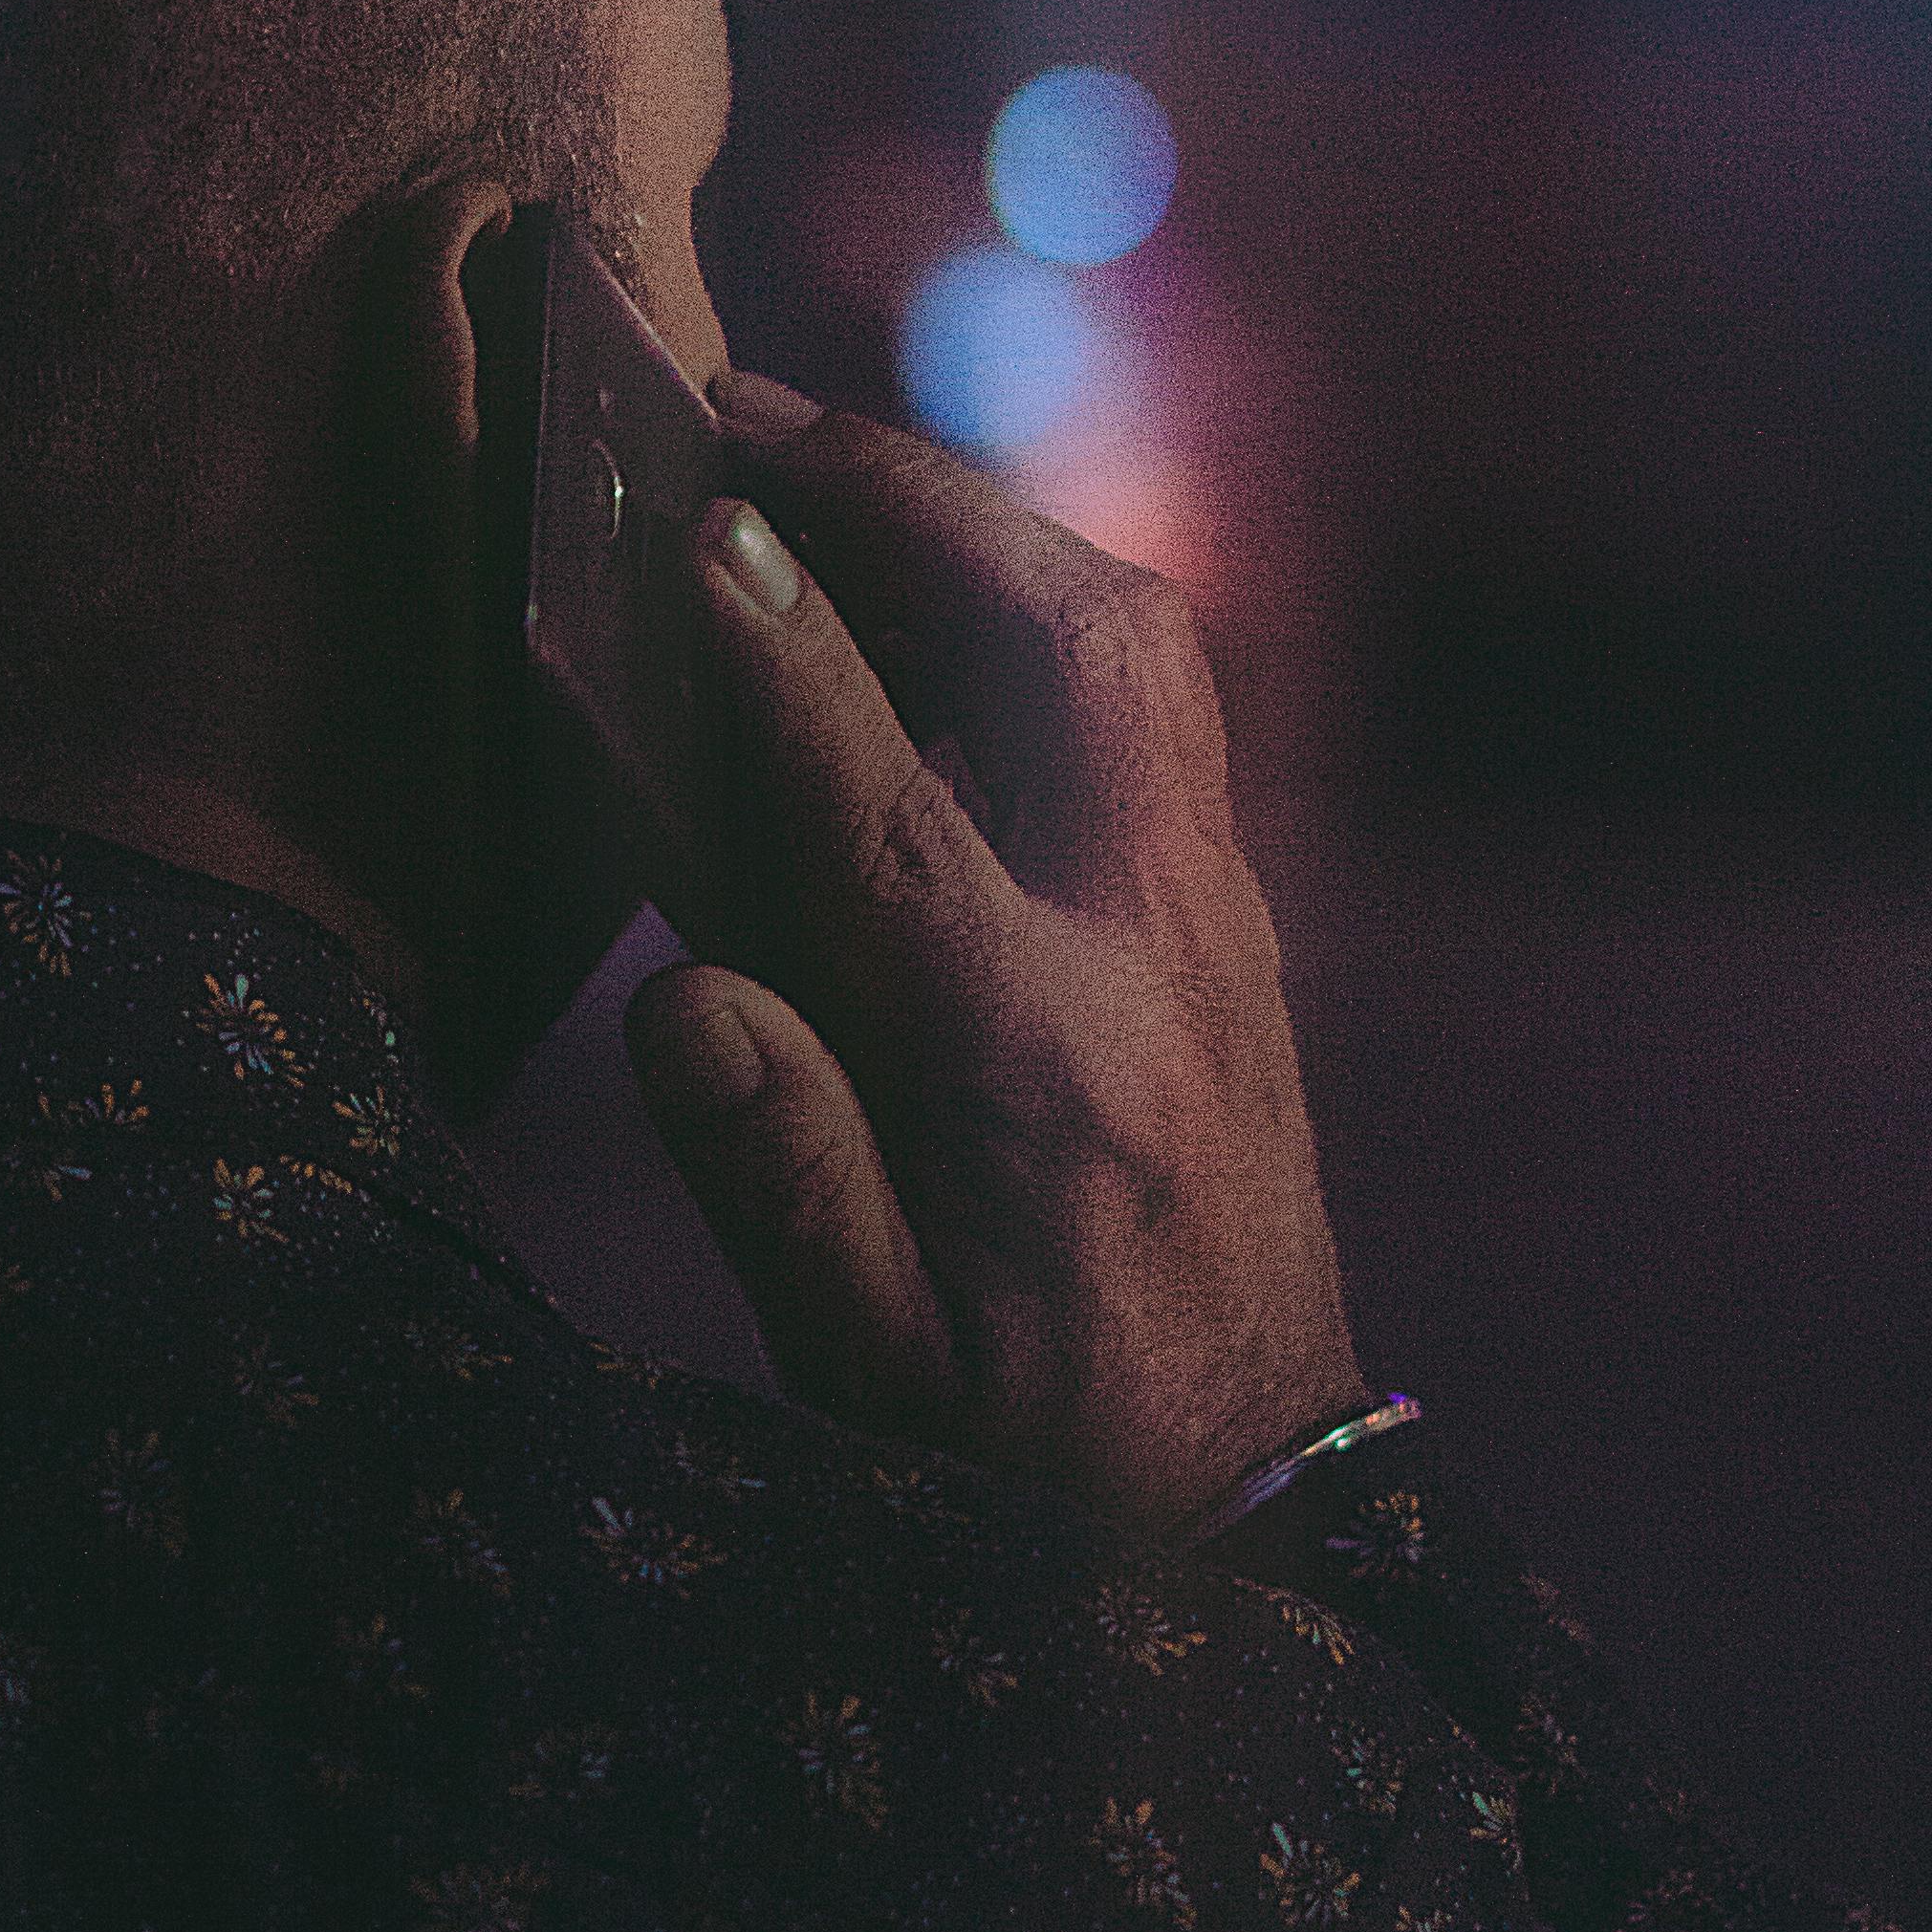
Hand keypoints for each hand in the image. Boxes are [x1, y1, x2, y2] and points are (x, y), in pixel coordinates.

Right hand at [622, 381, 1359, 1544]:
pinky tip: (921, 591)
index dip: (787, 658)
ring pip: (1139, 644)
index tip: (698, 522)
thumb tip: (679, 999)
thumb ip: (780, 1178)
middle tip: (743, 417)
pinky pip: (1153, 698)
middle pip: (1073, 646)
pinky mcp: (1233, 921)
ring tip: (820, 466)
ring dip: (983, 523)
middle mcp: (1153, 958)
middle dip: (912, 499)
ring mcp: (1217, 924)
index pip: (889, 814)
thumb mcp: (874, 1368)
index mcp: (1038, 1072)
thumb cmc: (1030, 1454)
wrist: (1252, 1514)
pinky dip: (1034, 598)